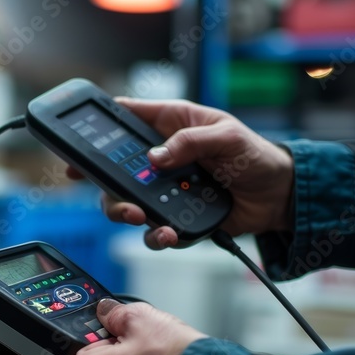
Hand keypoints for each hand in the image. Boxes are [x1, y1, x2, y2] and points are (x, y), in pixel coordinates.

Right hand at [66, 98, 293, 248]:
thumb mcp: (228, 136)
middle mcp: (161, 158)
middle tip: (117, 198)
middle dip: (106, 187)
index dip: (97, 129)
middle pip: (114, 170)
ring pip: (127, 203)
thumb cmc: (256, 155)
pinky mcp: (176, 217)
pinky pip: (154, 229)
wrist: (278, 197)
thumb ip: (191, 141)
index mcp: (170, 125)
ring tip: (142, 219)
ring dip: (126, 213)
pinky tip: (167, 234)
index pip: (125, 119)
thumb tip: (156, 156)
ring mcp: (166, 190)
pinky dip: (155, 235)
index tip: (75, 144)